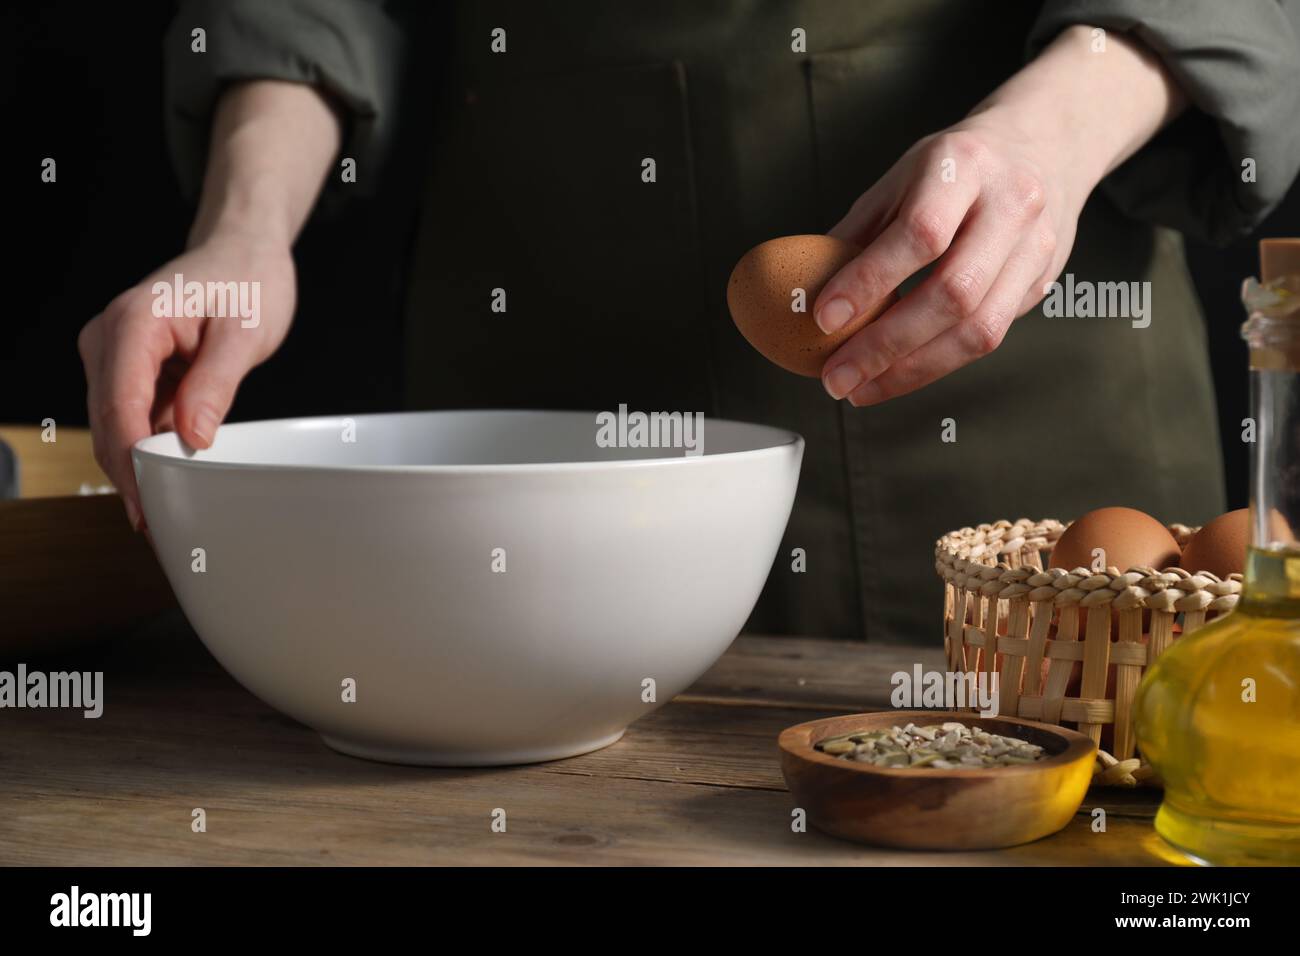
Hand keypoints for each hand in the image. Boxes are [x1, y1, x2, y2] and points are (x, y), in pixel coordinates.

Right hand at [78, 232, 295, 528]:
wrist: (242, 254)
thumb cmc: (247, 282)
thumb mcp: (245, 333)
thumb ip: (216, 383)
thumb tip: (193, 438)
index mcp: (134, 322)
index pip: (120, 404)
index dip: (130, 460)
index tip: (146, 502)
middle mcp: (110, 337)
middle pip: (109, 422)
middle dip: (129, 474)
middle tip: (158, 525)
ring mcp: (113, 354)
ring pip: (115, 425)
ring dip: (136, 466)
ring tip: (164, 513)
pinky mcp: (127, 368)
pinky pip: (132, 417)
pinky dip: (148, 447)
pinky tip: (168, 479)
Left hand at [816, 113, 1075, 405]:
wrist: (1043, 143)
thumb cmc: (959, 166)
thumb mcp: (901, 177)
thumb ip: (858, 233)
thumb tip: (803, 292)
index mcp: (962, 167)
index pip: (919, 234)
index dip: (869, 282)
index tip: (825, 319)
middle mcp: (1009, 204)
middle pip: (953, 292)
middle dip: (886, 346)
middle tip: (838, 376)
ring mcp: (1034, 245)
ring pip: (980, 328)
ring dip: (913, 370)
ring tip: (863, 387)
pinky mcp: (1043, 281)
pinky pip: (990, 336)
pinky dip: (938, 363)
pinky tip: (900, 373)